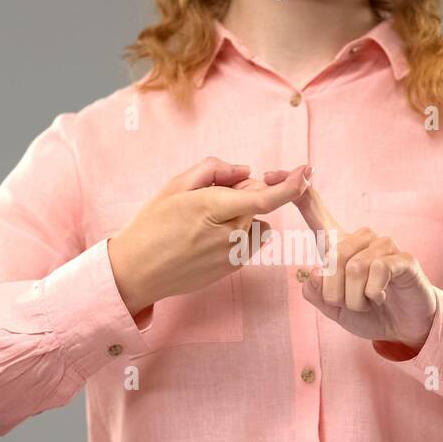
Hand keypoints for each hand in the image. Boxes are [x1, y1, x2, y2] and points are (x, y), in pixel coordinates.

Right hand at [108, 157, 310, 315]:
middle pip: (257, 205)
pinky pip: (249, 243)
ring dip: (244, 216)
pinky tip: (210, 238)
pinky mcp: (230, 270)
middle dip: (244, 193)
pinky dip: (239, 234)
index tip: (306, 172)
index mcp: (210, 208)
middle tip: (211, 196)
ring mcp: (230, 256)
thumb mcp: (175, 186)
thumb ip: (214, 170)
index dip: (290, 186)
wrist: (136, 271)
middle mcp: (225, 234)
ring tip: (209, 220)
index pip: (262, 198)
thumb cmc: (151, 225)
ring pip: (257, 225)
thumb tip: (246, 171)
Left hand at [291, 182, 438, 354]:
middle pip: (331, 256)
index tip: (270, 174)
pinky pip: (376, 271)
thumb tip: (313, 272)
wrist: (404, 329)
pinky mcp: (403, 258)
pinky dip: (373, 293)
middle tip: (348, 305)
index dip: (294, 191)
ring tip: (366, 303)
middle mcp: (360, 238)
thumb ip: (317, 293)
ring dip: (354, 298)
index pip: (314, 210)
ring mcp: (383, 245)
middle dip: (335, 293)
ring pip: (353, 267)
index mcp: (338, 244)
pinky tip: (381, 297)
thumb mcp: (333, 307)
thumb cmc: (367, 312)